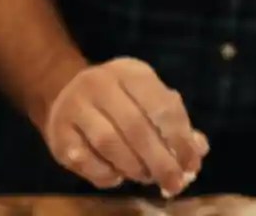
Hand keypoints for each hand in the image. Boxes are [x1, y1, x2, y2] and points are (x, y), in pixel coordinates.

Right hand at [43, 57, 208, 196]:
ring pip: (109, 143)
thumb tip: (199, 150)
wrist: (65, 91)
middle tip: (174, 183)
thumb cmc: (120, 99)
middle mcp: (100, 84)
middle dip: (160, 160)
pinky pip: (85, 160)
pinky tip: (118, 177)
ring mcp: (75, 107)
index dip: (181, 138)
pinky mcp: (56, 132)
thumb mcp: (148, 99)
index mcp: (132, 72)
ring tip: (147, 177)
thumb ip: (174, 123)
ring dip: (133, 167)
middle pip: (136, 127)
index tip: (192, 164)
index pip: (162, 105)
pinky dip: (106, 173)